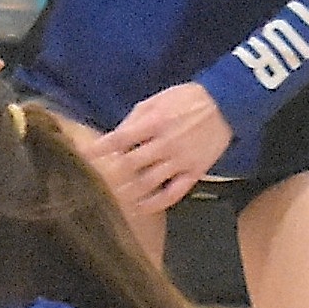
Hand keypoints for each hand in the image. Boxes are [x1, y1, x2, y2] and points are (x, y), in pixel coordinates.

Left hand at [92, 81, 233, 211]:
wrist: (225, 105)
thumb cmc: (187, 99)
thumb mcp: (156, 100)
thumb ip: (135, 119)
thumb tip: (115, 137)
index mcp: (153, 123)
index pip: (119, 139)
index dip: (99, 149)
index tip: (83, 157)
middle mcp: (164, 144)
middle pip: (130, 165)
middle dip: (110, 174)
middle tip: (94, 183)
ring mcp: (180, 161)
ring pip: (148, 183)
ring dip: (128, 192)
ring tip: (113, 198)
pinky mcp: (194, 173)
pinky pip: (173, 193)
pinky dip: (156, 203)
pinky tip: (142, 208)